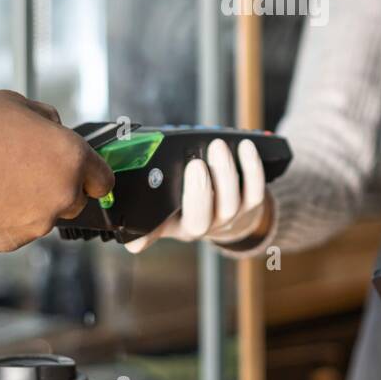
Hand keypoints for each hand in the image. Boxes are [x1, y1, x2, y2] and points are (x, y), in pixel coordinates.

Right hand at [0, 90, 112, 251]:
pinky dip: (2, 219)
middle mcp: (60, 196)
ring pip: (41, 217)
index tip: (78, 171)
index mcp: (71, 159)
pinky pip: (13, 232)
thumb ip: (48, 123)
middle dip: (57, 188)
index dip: (89, 173)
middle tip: (22, 169)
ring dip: (27, 204)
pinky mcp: (5, 243)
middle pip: (74, 201)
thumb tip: (55, 131)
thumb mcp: (18, 105)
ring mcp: (33, 224)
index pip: (102, 180)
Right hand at [125, 138, 269, 253]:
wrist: (227, 213)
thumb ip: (149, 204)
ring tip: (217, 146)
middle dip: (198, 191)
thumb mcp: (166, 205)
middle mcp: (201, 226)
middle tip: (195, 164)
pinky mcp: (251, 206)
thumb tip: (125, 216)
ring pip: (230, 203)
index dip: (147, 233)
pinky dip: (252, 168)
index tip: (139, 227)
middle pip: (201, 219)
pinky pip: (255, 191)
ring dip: (225, 173)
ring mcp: (228, 218)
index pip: (155, 232)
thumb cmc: (189, 200)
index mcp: (173, 224)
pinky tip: (245, 146)